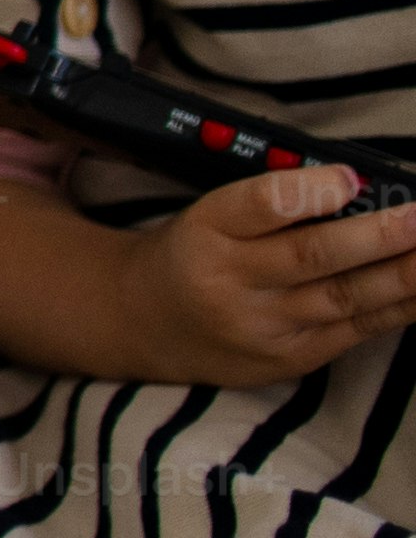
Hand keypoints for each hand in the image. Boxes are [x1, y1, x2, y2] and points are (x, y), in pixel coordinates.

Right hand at [118, 163, 415, 386]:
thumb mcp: (213, 215)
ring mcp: (264, 327)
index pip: (257, 205)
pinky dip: (399, 307)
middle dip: (378, 235)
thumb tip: (359, 189)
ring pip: (346, 297)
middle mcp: (232, 282)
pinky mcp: (292, 358)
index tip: (348, 178)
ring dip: (402, 274)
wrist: (147, 323)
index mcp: (208, 229)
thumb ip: (276, 200)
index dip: (308, 192)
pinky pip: (357, 330)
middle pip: (312, 255)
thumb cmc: (196, 255)